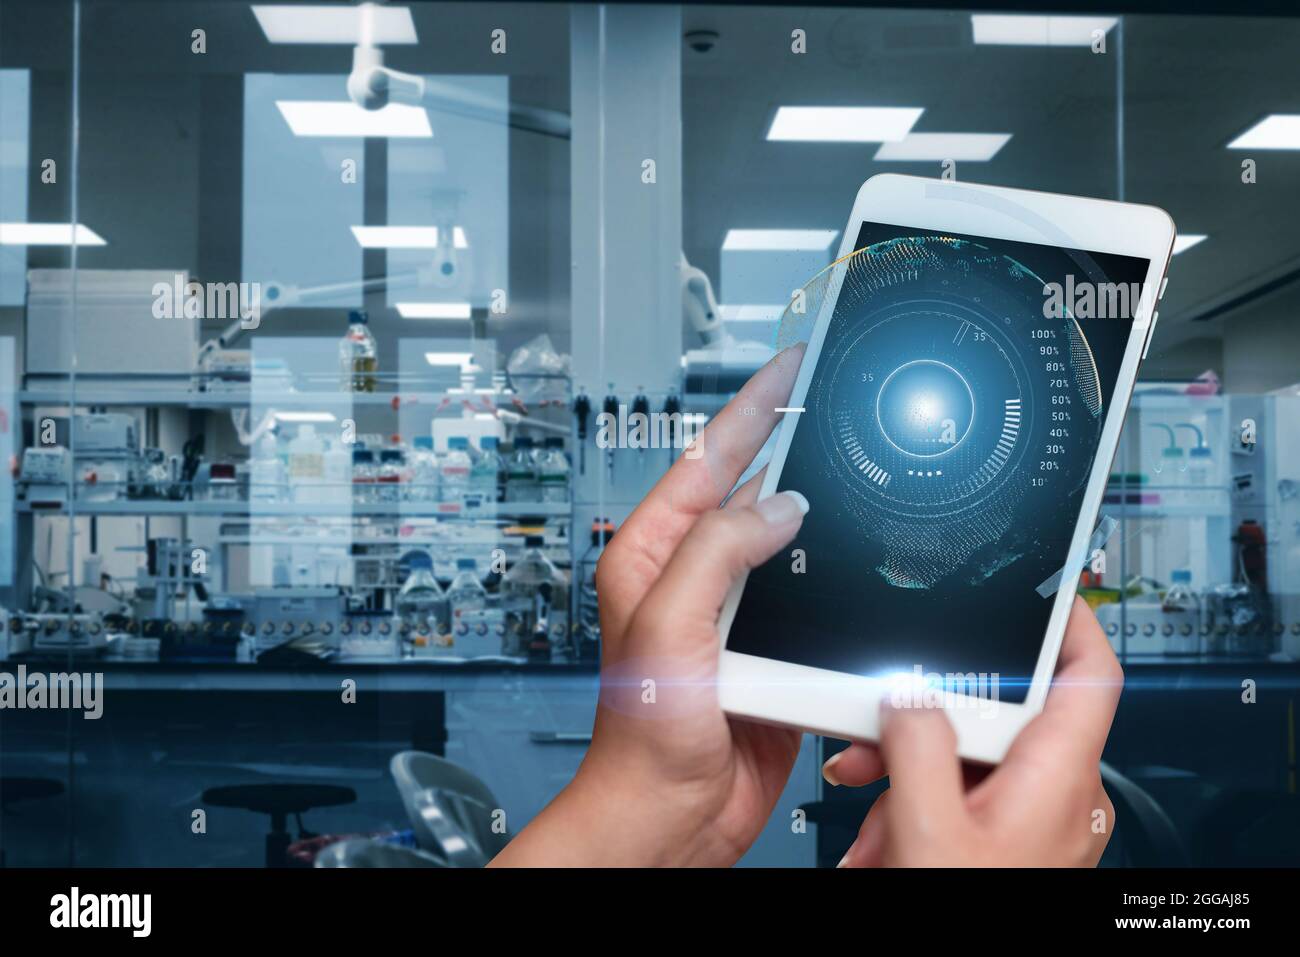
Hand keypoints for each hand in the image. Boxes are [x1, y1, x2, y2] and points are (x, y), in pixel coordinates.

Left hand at [491, 345, 808, 866]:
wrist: (671, 816)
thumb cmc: (640, 736)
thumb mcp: (669, 627)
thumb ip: (717, 553)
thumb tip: (776, 505)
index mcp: (652, 555)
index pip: (707, 460)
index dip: (751, 409)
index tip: (789, 368)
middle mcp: (693, 577)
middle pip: (754, 492)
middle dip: (795, 450)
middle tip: (838, 406)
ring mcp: (735, 613)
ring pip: (789, 544)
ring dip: (821, 519)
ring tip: (858, 472)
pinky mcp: (772, 652)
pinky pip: (811, 598)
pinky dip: (835, 578)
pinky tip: (857, 561)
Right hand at [828, 596, 1122, 866]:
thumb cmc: (966, 916)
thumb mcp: (926, 828)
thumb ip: (918, 746)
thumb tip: (907, 694)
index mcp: (1059, 780)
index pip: (1089, 674)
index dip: (1071, 620)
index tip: (1041, 585)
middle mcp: (1060, 798)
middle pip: (998, 716)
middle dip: (924, 727)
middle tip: (877, 747)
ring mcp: (1037, 822)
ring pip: (971, 759)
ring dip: (910, 780)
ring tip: (878, 829)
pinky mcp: (1014, 843)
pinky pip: (966, 797)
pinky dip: (921, 809)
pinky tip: (887, 842)